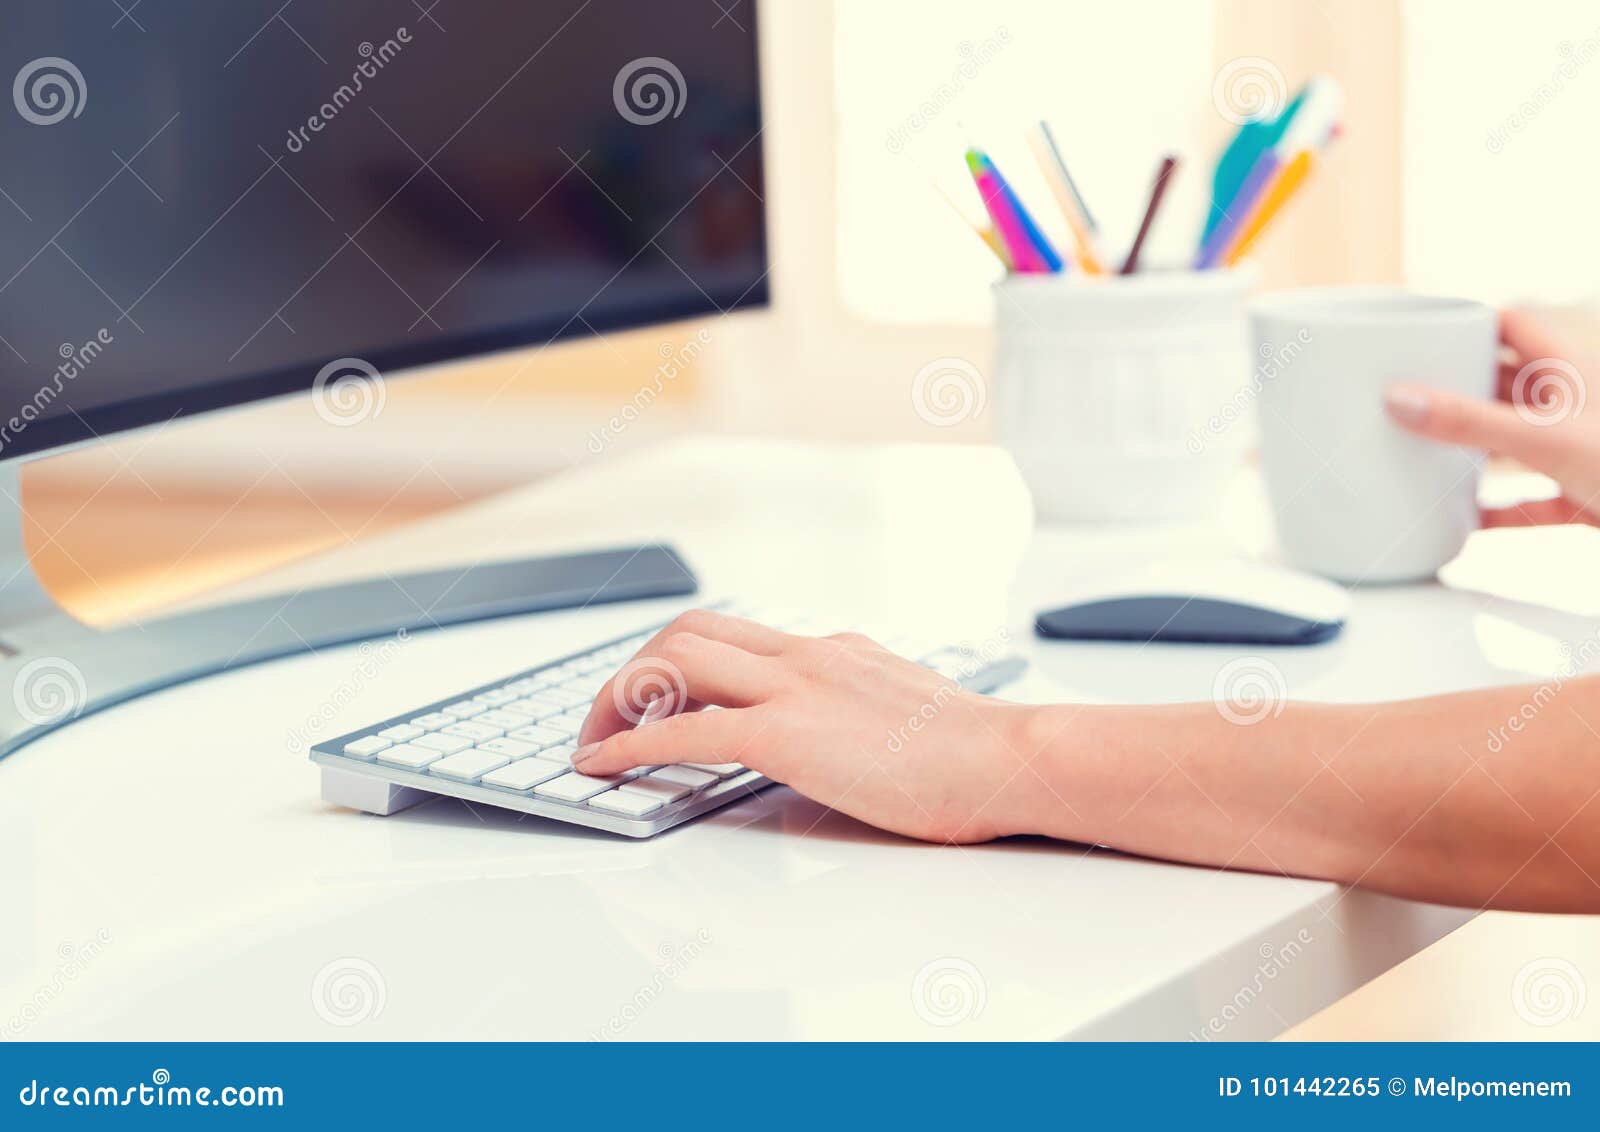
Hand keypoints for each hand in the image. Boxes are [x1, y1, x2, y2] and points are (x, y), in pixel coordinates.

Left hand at [574, 609, 1041, 842]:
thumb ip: (867, 713)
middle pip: (692, 631)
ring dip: (620, 697)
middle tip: (610, 716)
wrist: (1013, 759)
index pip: (738, 637)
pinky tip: (604, 765)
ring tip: (595, 740)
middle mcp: (807, 655)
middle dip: (635, 670)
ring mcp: (795, 687)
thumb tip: (846, 737)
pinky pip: (686, 728)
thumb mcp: (911, 716)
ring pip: (676, 660)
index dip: (681, 662)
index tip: (658, 695)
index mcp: (835, 651)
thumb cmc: (979, 754)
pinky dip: (631, 743)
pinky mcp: (787, 733)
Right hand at [1383, 309, 1598, 526]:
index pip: (1510, 325)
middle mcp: (1574, 403)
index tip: (1421, 333)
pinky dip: (1494, 509)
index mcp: (1570, 369)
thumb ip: (1469, 422)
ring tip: (1425, 448)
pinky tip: (1466, 520)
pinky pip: (1527, 499)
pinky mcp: (1583, 495)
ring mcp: (1579, 448)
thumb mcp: (1543, 440)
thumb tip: (1401, 399)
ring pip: (1513, 438)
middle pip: (1504, 381)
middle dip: (1458, 385)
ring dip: (1473, 445)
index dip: (1467, 323)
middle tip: (1409, 392)